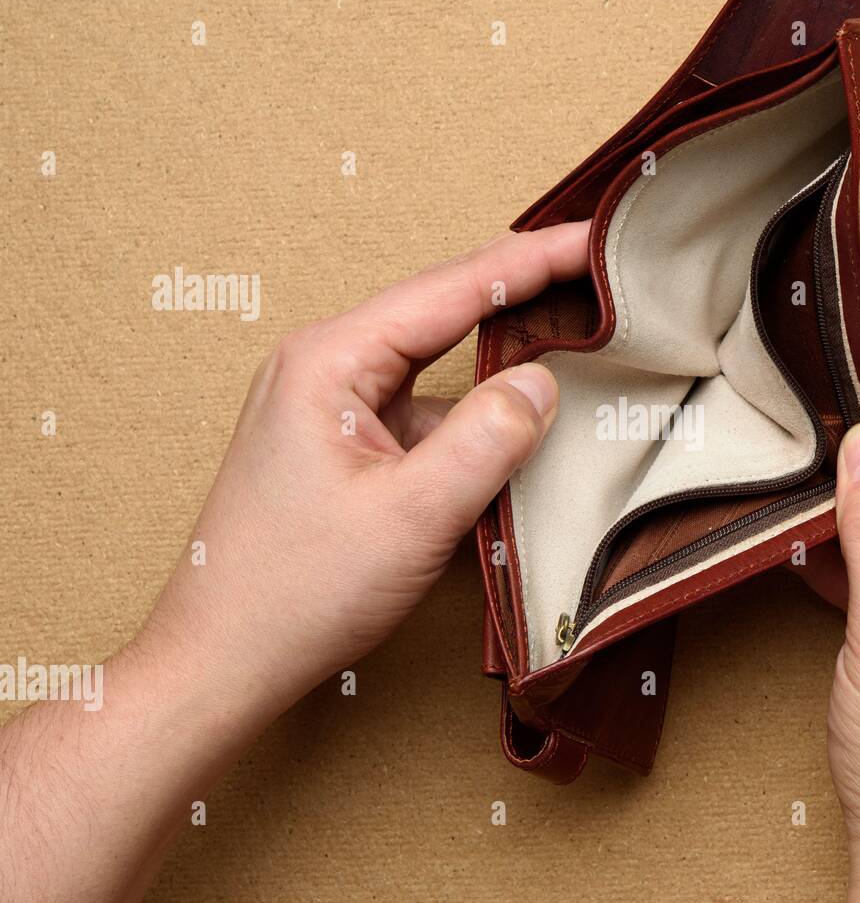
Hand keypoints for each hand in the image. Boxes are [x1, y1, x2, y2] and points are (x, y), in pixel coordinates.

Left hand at [130, 223, 587, 713]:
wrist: (222, 662)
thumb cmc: (295, 592)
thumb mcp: (412, 514)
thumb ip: (489, 440)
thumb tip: (543, 382)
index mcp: (330, 361)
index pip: (450, 289)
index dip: (530, 260)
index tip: (592, 240)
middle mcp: (324, 370)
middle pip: (442, 317)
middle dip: (519, 300)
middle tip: (595, 280)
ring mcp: (331, 412)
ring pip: (436, 376)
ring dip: (497, 379)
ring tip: (571, 363)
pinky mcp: (342, 451)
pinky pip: (422, 422)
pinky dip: (470, 431)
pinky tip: (512, 451)